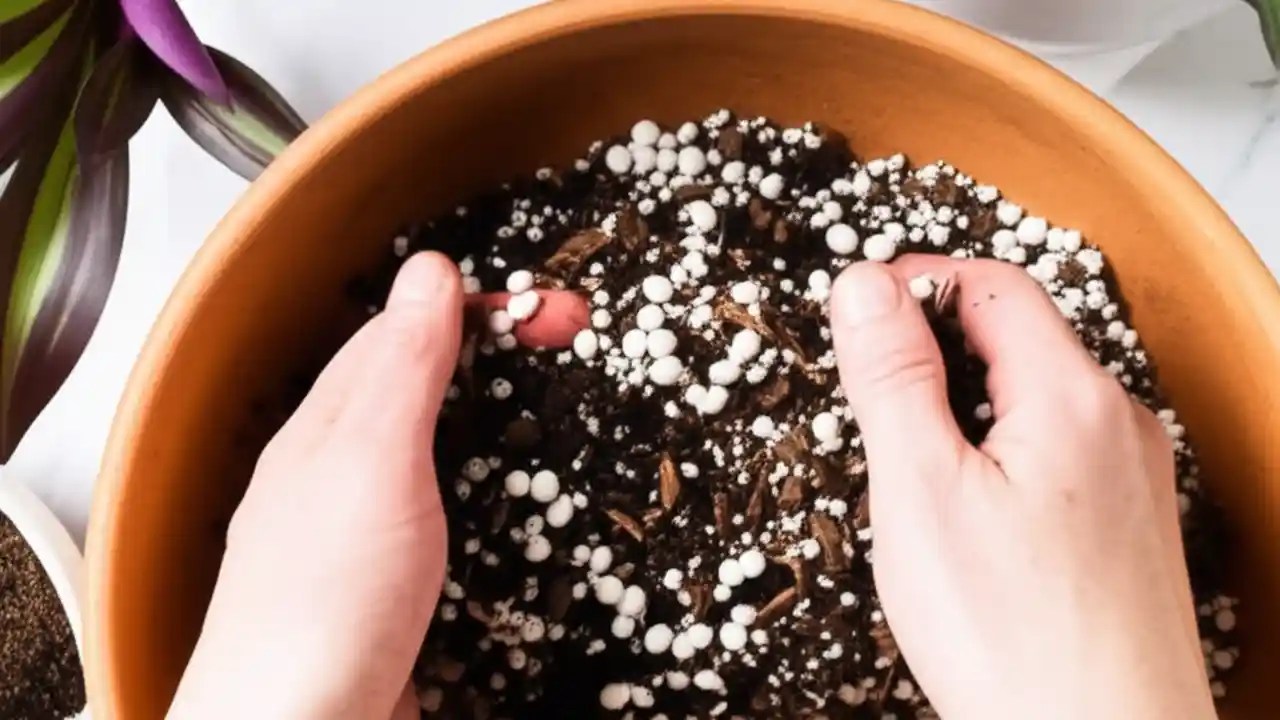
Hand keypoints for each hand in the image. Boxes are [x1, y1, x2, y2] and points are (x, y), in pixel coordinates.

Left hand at [170, 252, 583, 718]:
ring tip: (549, 399)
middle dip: (496, 352)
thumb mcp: (371, 460)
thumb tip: (429, 271)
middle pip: (422, 385)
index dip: (486, 308)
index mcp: (330, 427)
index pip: (409, 332)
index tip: (558, 312)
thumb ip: (403, 369)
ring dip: (491, 415)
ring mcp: (366, 533)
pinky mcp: (394, 589)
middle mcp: (340, 472)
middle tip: (568, 338)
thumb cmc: (323, 603)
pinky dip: (483, 490)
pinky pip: (443, 515)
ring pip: (433, 450)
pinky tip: (506, 502)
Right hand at [829, 256, 1213, 719]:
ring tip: (906, 469)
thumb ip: (893, 375)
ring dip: (961, 407)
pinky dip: (995, 457)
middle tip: (866, 399)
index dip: (915, 281)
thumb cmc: (1012, 639)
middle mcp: (1117, 425)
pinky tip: (964, 520)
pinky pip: (1053, 456)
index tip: (854, 310)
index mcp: (1072, 396)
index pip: (991, 286)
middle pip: (1016, 340)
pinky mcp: (1126, 531)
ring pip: (1032, 402)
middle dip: (932, 350)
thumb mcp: (921, 489)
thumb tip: (865, 283)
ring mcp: (1131, 480)